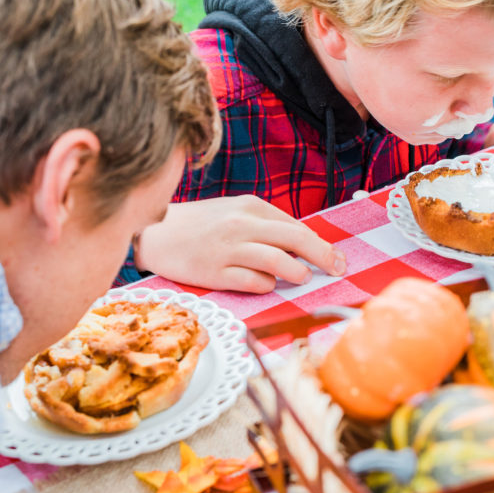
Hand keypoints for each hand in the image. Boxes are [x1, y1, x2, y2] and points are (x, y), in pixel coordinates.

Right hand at [135, 195, 347, 293]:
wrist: (155, 233)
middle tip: (338, 269)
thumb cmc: (200, 224)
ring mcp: (228, 249)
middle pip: (295, 240)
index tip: (337, 258)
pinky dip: (267, 285)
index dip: (321, 244)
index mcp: (250, 207)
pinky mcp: (215, 272)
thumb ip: (266, 225)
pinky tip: (267, 284)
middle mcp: (242, 225)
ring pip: (278, 262)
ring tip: (302, 278)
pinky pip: (254, 282)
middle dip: (324, 256)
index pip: (295, 227)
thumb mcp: (234, 212)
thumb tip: (302, 245)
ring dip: (297, 273)